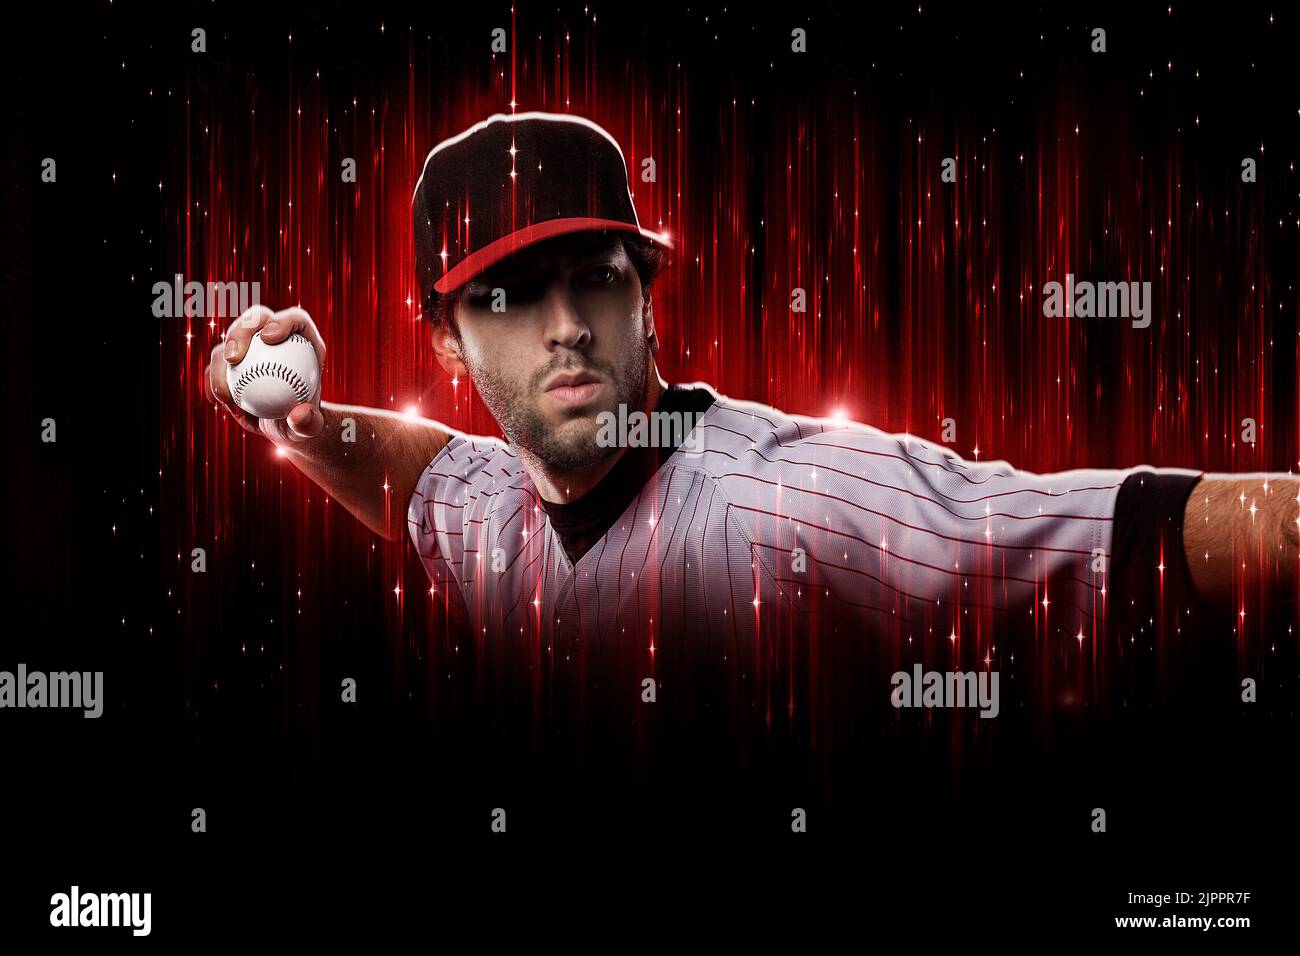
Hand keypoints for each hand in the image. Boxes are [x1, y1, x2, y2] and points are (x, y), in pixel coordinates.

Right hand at [205, 305, 327, 445]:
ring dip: (220, 363)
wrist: (285, 426)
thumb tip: (299, 415)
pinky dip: (212, 380)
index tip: (269, 338)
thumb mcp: (311, 427)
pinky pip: (216, 365)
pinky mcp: (231, 362)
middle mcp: (274, 338)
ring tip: (225, 393)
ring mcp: (250, 347)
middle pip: (256, 319)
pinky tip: (215, 399)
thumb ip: (309, 422)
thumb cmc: (303, 423)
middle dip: (241, 330)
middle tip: (233, 358)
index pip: (294, 320)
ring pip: (229, 342)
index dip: (282, 321)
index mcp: (303, 342)